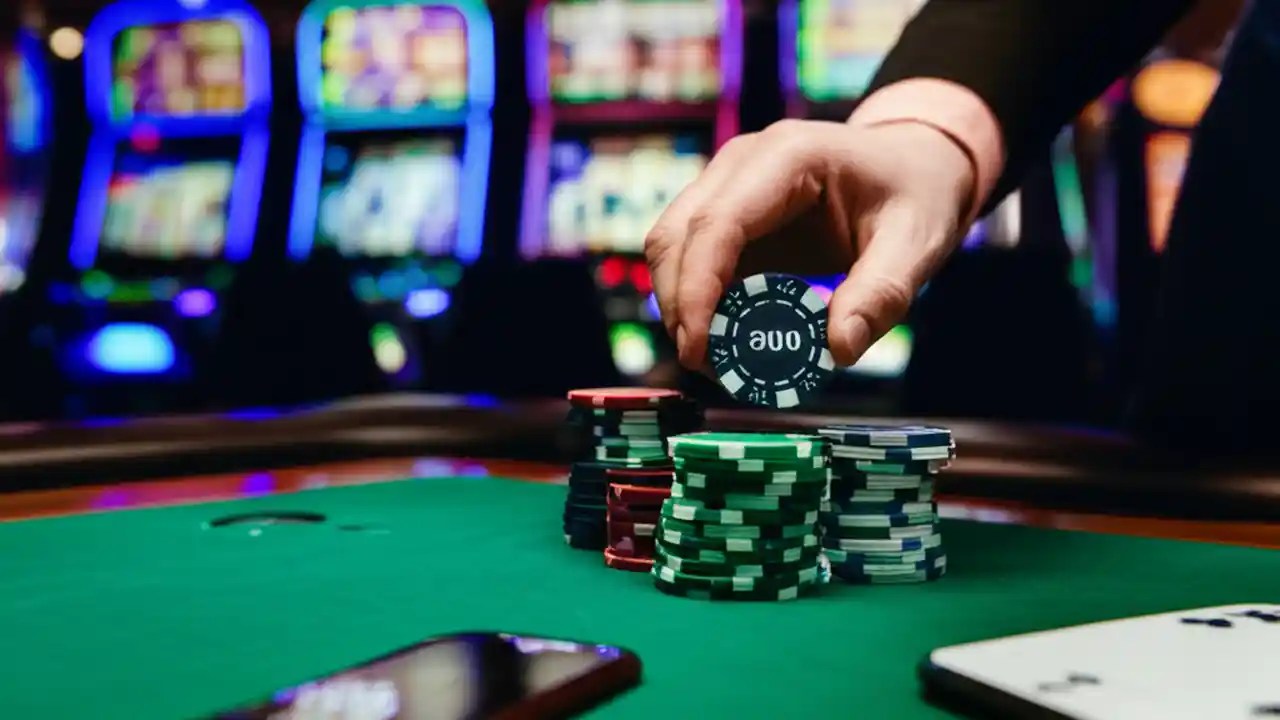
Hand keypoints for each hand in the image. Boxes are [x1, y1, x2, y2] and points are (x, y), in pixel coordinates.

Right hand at [645, 118, 975, 369]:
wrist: (914, 162)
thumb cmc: (917, 194)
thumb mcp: (916, 243)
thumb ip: (881, 295)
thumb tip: (840, 350)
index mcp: (788, 157)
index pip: (717, 223)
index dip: (696, 289)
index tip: (698, 350)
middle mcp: (742, 162)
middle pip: (676, 235)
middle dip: (680, 307)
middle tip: (708, 368)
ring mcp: (726, 183)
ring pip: (670, 246)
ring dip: (681, 306)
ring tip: (717, 361)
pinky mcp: (725, 211)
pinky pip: (690, 258)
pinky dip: (696, 302)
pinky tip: (727, 339)